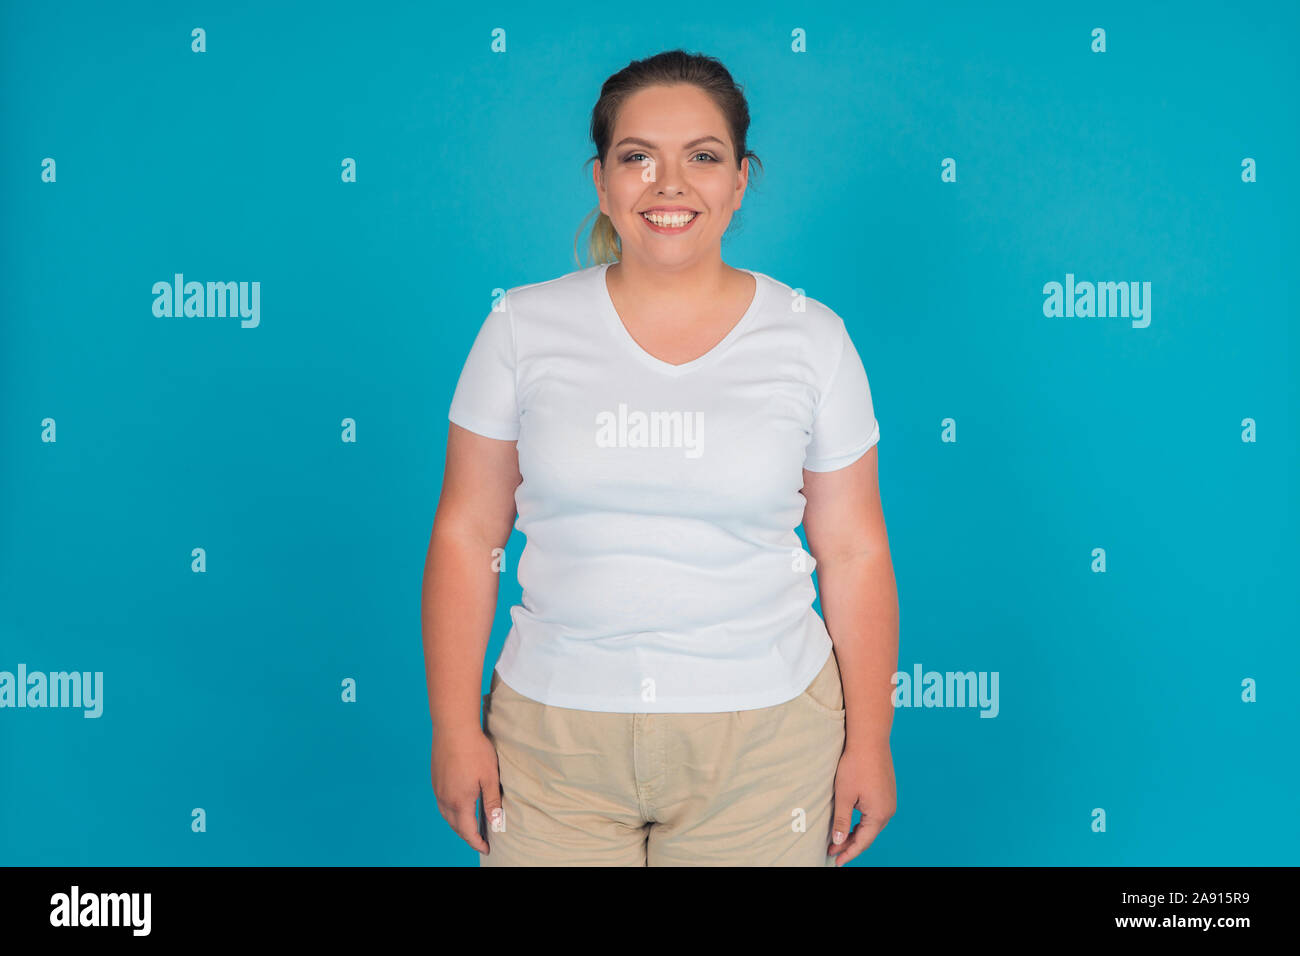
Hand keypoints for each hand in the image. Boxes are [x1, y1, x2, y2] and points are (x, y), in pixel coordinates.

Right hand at [431, 725, 501, 854]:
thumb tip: (496, 824)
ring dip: (458, 824)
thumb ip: (492, 802)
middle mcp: (445, 798)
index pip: (467, 831)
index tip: (486, 848)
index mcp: (459, 801)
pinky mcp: (435, 778)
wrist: (453, 727)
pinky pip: (442, 802)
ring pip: (446, 814)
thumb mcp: (490, 777)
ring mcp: (437, 788)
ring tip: (470, 825)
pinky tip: (459, 805)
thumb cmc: (475, 750)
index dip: (477, 842)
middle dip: (467, 835)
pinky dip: (451, 811)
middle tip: (480, 839)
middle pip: (455, 825)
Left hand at [827, 739, 896, 865]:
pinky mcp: (886, 792)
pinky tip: (852, 823)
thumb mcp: (844, 796)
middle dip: (850, 845)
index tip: (836, 862)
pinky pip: (874, 814)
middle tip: (833, 852)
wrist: (869, 740)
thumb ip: (842, 821)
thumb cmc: (855, 766)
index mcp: (879, 815)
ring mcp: (889, 801)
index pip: (862, 842)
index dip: (848, 853)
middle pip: (868, 835)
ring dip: (856, 833)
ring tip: (840, 841)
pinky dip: (862, 822)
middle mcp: (888, 810)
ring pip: (871, 825)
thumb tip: (839, 842)